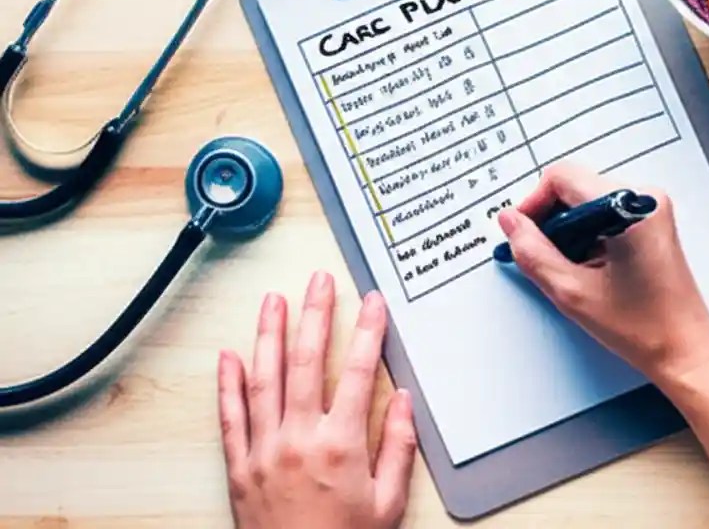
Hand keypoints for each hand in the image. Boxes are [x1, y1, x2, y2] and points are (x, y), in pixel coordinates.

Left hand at [216, 273, 417, 528]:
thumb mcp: (388, 503)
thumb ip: (398, 448)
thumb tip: (404, 402)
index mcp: (341, 445)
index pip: (359, 372)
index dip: (368, 332)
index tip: (373, 304)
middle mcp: (299, 439)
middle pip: (307, 362)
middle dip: (315, 316)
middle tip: (320, 282)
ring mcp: (264, 450)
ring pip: (264, 379)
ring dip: (270, 334)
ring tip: (274, 301)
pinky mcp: (239, 467)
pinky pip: (230, 416)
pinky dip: (228, 384)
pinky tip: (230, 355)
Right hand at [497, 164, 708, 384]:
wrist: (685, 349)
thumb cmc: (645, 326)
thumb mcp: (572, 291)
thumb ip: (533, 252)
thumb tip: (511, 223)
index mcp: (630, 206)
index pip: (563, 177)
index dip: (533, 203)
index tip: (522, 232)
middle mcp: (645, 199)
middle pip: (575, 187)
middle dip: (551, 222)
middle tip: (542, 258)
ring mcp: (651, 210)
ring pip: (587, 202)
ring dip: (569, 232)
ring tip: (571, 270)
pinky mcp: (651, 223)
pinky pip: (605, 214)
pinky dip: (588, 237)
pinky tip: (589, 269)